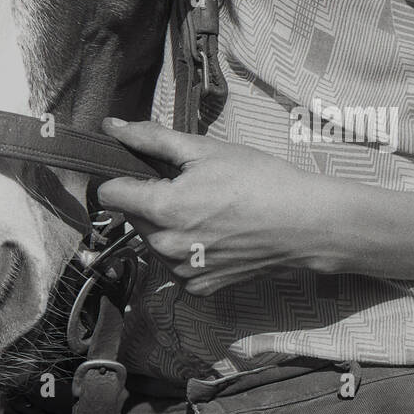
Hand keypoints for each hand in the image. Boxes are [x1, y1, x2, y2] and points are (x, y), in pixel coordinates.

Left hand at [95, 118, 352, 295]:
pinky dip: (186, 248)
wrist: (305, 224)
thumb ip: (151, 138)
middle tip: (187, 184)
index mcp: (162, 209)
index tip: (140, 168)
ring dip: (166, 224)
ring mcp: (182, 272)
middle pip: (132, 216)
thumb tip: (112, 126)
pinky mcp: (200, 287)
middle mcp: (165, 247)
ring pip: (152, 240)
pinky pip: (176, 264)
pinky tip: (214, 233)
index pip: (108, 194)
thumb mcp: (204, 149)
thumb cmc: (259, 180)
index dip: (119, 175)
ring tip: (206, 208)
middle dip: (149, 198)